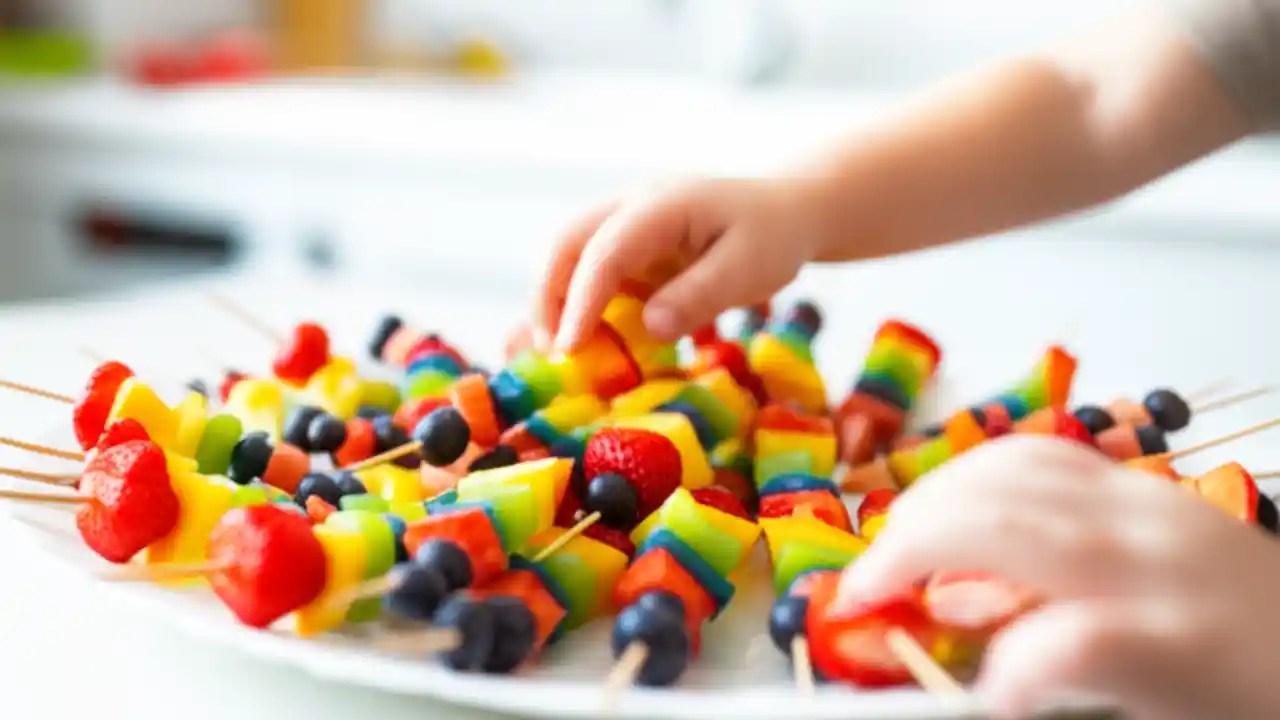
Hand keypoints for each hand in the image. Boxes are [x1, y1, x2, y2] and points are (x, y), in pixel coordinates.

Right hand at [535, 178, 823, 350]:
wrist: (784, 211)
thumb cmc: (771, 237)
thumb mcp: (749, 269)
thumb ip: (700, 296)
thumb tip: (650, 327)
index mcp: (662, 205)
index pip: (606, 250)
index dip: (582, 301)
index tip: (570, 348)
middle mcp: (631, 205)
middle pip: (567, 243)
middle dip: (549, 298)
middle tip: (552, 354)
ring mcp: (624, 222)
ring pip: (568, 255)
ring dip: (556, 303)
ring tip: (559, 354)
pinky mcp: (626, 246)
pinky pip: (587, 272)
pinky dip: (576, 306)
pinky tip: (578, 343)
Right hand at [835, 436, 1279, 719]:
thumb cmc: (1250, 697)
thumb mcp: (1170, 717)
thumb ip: (1071, 684)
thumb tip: (988, 682)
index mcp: (1180, 643)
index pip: (1070, 647)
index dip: (1007, 680)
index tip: (986, 704)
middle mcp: (1156, 557)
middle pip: (1002, 523)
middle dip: (906, 550)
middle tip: (861, 594)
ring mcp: (1150, 508)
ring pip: (1009, 470)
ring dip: (931, 502)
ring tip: (894, 547)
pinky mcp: (1147, 489)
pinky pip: (1041, 457)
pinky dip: (974, 478)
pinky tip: (956, 512)